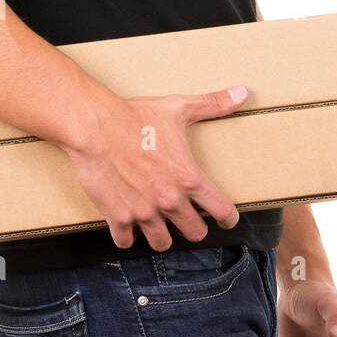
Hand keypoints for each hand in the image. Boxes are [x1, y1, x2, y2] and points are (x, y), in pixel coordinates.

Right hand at [62, 86, 247, 250]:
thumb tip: (242, 93)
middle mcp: (170, 201)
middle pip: (194, 233)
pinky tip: (129, 226)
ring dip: (162, 235)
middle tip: (187, 218)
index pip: (221, 211)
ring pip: (162, 243)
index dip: (227, 218)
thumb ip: (213, 105)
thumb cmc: (136, 117)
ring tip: (159, 224)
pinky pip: (126, 241)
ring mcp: (143, 213)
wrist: (95, 127)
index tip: (225, 219)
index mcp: (189, 179)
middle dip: (193, 226)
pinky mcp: (118, 217)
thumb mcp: (178, 108)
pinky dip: (127, 236)